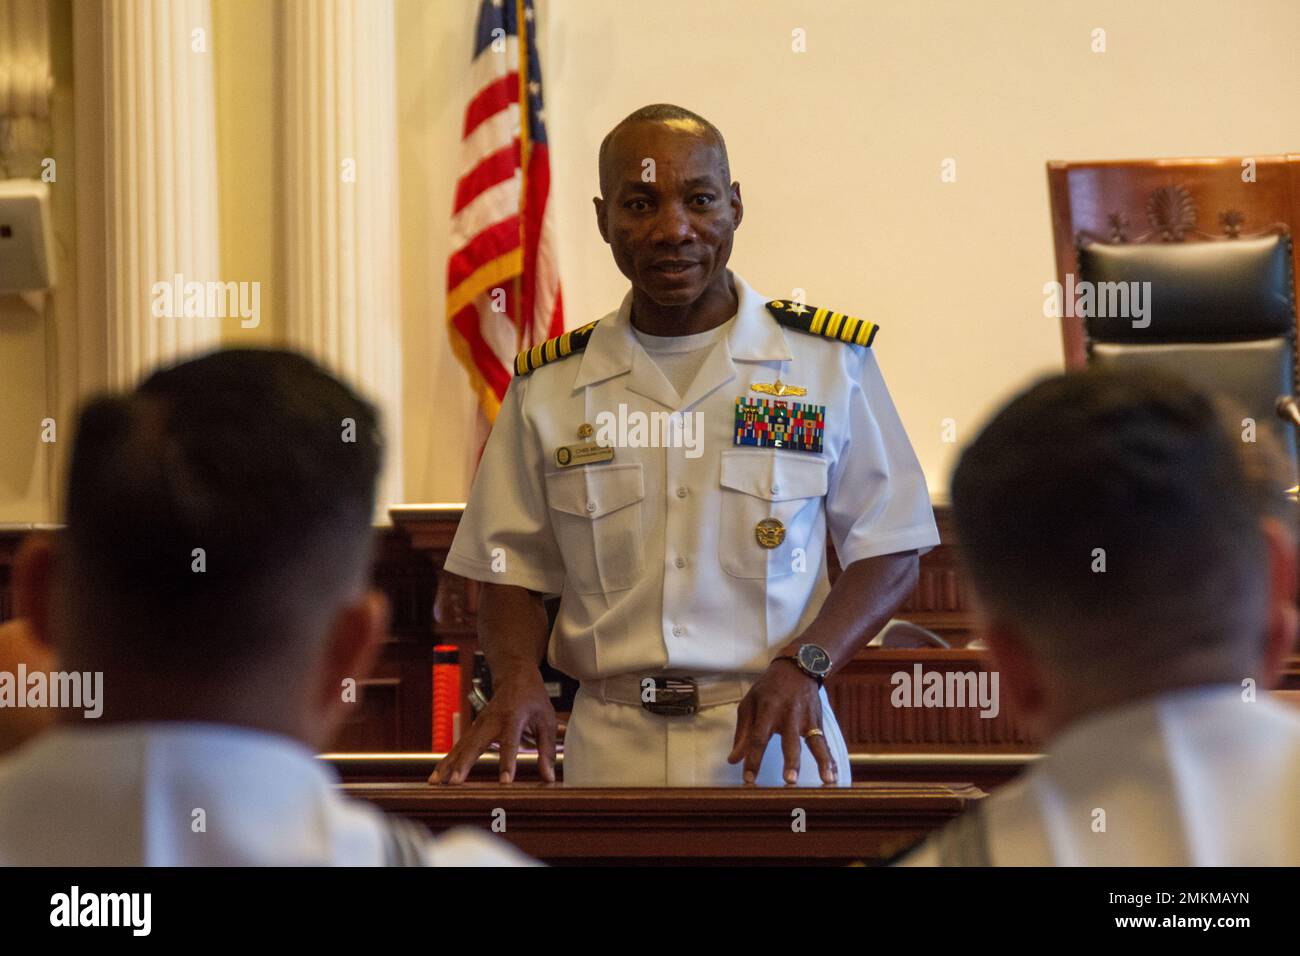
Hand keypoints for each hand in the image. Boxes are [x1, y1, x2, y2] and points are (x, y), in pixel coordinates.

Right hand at [428, 671, 556, 784]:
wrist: (515, 675)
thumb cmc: (533, 699)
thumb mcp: (547, 721)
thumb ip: (547, 750)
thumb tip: (549, 778)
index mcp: (513, 716)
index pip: (510, 742)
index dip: (508, 762)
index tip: (505, 782)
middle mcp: (491, 720)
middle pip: (476, 743)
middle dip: (464, 764)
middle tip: (455, 783)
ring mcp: (478, 723)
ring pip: (461, 746)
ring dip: (448, 764)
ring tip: (435, 783)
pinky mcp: (472, 729)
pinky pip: (457, 747)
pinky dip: (446, 762)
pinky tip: (435, 778)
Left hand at [728, 658, 837, 784]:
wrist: (796, 668)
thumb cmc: (768, 690)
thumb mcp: (749, 704)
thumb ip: (743, 734)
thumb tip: (733, 760)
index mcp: (767, 711)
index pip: (759, 738)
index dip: (754, 759)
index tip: (749, 779)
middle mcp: (788, 715)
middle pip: (790, 741)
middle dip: (791, 762)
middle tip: (789, 780)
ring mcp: (806, 719)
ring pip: (814, 742)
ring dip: (821, 761)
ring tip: (826, 779)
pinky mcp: (818, 722)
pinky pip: (825, 743)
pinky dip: (831, 759)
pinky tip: (834, 775)